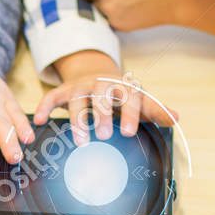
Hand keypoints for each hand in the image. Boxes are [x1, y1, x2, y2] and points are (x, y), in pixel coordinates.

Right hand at [34, 53, 176, 144]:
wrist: (99, 74)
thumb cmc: (123, 95)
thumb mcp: (141, 101)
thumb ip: (157, 111)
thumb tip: (176, 118)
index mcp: (124, 87)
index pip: (129, 98)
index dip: (129, 114)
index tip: (129, 132)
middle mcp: (102, 84)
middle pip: (101, 96)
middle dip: (101, 115)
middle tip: (103, 135)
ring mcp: (82, 86)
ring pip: (77, 99)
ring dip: (77, 119)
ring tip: (79, 140)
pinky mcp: (65, 90)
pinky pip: (52, 97)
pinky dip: (44, 107)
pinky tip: (39, 120)